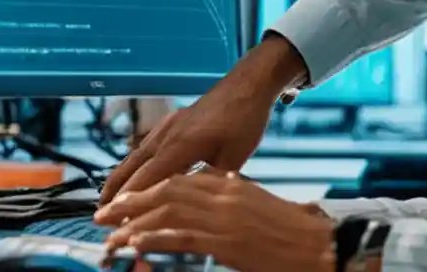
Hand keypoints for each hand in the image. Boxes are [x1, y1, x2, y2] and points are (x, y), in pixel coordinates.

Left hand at [94, 172, 334, 271]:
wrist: (322, 247)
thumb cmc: (294, 232)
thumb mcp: (259, 204)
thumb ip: (235, 193)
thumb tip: (221, 184)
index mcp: (231, 184)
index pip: (179, 180)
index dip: (148, 190)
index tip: (125, 201)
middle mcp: (223, 194)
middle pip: (166, 192)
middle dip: (130, 204)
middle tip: (104, 218)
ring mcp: (223, 217)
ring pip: (166, 213)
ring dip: (133, 226)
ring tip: (110, 238)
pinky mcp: (225, 241)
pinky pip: (179, 237)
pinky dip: (153, 239)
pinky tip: (134, 245)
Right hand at [100, 35, 306, 203]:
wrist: (247, 85)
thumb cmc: (245, 120)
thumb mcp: (234, 158)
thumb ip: (210, 181)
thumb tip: (197, 205)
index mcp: (181, 145)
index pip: (148, 178)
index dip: (130, 201)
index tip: (115, 219)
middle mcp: (167, 135)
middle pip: (134, 167)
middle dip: (116, 191)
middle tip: (100, 214)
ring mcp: (168, 126)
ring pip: (136, 155)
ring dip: (120, 177)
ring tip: (107, 197)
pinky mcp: (172, 122)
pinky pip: (146, 146)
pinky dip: (134, 163)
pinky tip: (132, 172)